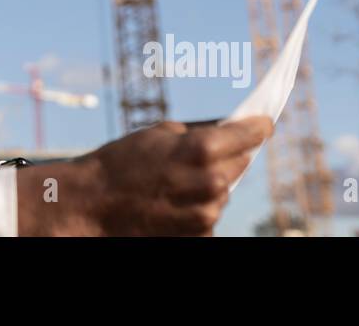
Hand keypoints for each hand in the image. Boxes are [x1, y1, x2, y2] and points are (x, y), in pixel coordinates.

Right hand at [16, 115, 273, 235]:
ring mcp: (207, 213)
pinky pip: (210, 213)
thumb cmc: (120, 163)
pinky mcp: (200, 235)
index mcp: (202, 150)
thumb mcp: (158, 134)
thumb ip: (194, 136)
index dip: (259, 126)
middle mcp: (212, 183)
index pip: (251, 135)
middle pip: (241, 163)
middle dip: (228, 155)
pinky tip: (172, 202)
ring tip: (176, 181)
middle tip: (207, 152)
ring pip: (224, 190)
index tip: (264, 123)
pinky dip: (198, 206)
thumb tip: (221, 138)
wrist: (93, 205)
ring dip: (210, 183)